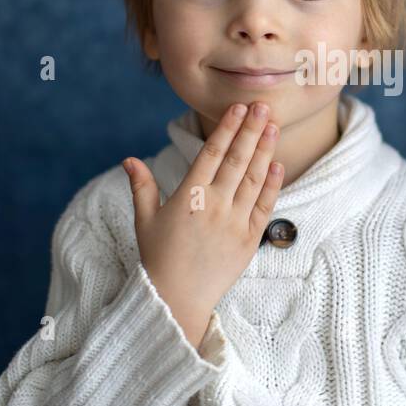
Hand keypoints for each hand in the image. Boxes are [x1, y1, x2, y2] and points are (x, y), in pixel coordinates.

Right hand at [122, 101, 283, 349]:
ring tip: (273, 126)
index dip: (226, 128)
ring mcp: (234, 222)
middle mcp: (214, 205)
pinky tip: (277, 165)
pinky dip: (272, 185)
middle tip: (263, 105)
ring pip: (254, 179)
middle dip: (250, 130)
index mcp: (188, 196)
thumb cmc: (158, 258)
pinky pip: (264, 207)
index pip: (211, 153)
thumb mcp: (145, 220)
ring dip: (265, 150)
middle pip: (237, 160)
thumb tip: (129, 159)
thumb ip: (142, 186)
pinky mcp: (249, 240)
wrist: (177, 299)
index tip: (237, 108)